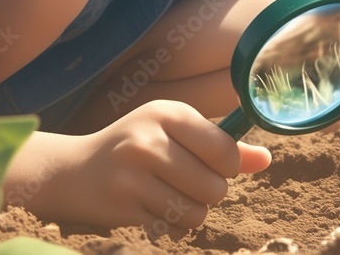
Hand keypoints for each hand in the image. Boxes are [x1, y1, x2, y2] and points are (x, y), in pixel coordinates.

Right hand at [32, 100, 270, 239]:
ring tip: (171, 197)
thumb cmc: (135, 148)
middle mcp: (149, 139)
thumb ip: (220, 145)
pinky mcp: (123, 204)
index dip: (229, 166)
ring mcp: (133, 173)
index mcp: (166, 112)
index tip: (212, 164)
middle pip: (216, 187)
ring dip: (192, 212)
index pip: (226, 149)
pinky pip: (173, 227)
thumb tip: (267, 159)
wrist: (72, 172)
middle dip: (209, 193)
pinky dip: (172, 225)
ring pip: (197, 211)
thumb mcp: (173, 133)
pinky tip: (153, 208)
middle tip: (188, 184)